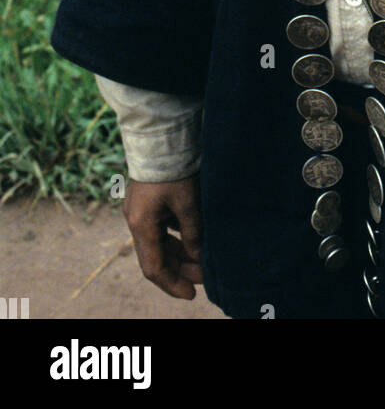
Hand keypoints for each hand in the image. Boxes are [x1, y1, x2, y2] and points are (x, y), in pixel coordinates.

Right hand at [124, 177, 202, 299]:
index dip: (172, 284)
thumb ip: (192, 232)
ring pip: (160, 242)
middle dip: (180, 270)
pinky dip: (177, 237)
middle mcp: (136, 220)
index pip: (154, 268)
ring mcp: (140, 210)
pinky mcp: (148, 200)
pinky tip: (194, 239)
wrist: (159, 134)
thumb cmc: (173, 167)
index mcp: (141, 225)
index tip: (191, 294)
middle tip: (204, 278)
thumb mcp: (187, 202)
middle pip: (156, 256)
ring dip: (180, 254)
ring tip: (203, 262)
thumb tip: (197, 257)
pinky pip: (162, 227)